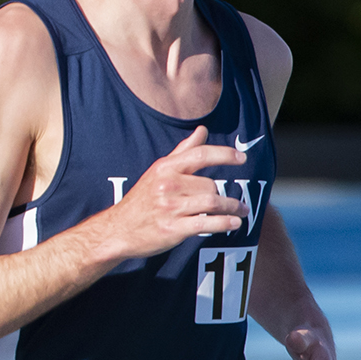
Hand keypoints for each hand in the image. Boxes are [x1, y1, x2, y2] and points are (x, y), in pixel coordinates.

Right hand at [95, 126, 246, 262]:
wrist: (118, 229)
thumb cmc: (142, 199)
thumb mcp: (158, 171)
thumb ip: (183, 151)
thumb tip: (202, 130)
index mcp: (164, 168)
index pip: (200, 155)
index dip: (224, 155)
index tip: (242, 158)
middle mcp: (167, 185)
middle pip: (210, 185)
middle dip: (225, 194)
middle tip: (235, 203)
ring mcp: (170, 208)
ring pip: (213, 203)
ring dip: (233, 208)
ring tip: (241, 212)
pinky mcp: (173, 228)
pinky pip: (207, 224)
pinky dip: (225, 223)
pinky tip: (234, 223)